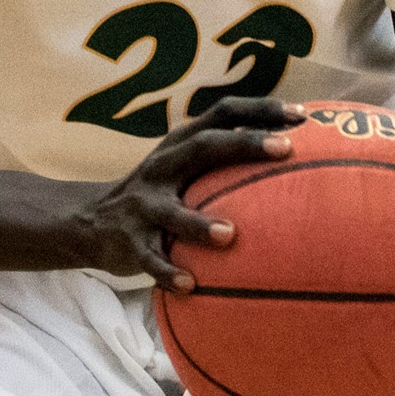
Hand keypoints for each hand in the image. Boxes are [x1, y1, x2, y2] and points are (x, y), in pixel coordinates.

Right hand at [75, 97, 303, 289]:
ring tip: (229, 236)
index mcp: (180, 144)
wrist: (92, 221)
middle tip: (285, 149)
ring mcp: (144, 204)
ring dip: (199, 223)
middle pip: (203, 147)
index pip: (223, 114)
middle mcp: (163, 166)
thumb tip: (293, 159)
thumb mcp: (184, 167)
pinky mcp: (129, 240)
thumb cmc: (160, 193)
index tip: (302, 116)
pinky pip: (150, 259)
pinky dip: (168, 272)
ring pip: (172, 212)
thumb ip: (224, 159)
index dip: (261, 110)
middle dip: (244, 144)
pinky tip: (190, 285)